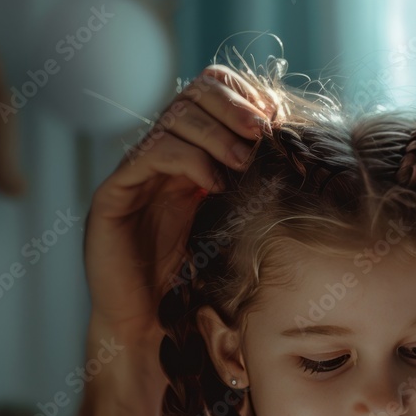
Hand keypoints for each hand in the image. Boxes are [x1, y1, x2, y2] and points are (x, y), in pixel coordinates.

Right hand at [84, 65, 272, 344]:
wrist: (150, 324)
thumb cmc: (198, 279)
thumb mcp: (237, 221)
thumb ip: (256, 185)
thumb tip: (301, 154)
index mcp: (191, 153)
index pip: (208, 90)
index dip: (239, 94)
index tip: (273, 115)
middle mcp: (160, 154)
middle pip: (192, 94)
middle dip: (231, 105)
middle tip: (261, 130)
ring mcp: (135, 172)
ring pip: (173, 119)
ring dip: (216, 133)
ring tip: (244, 160)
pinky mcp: (114, 194)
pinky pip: (150, 155)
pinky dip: (189, 160)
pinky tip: (215, 183)